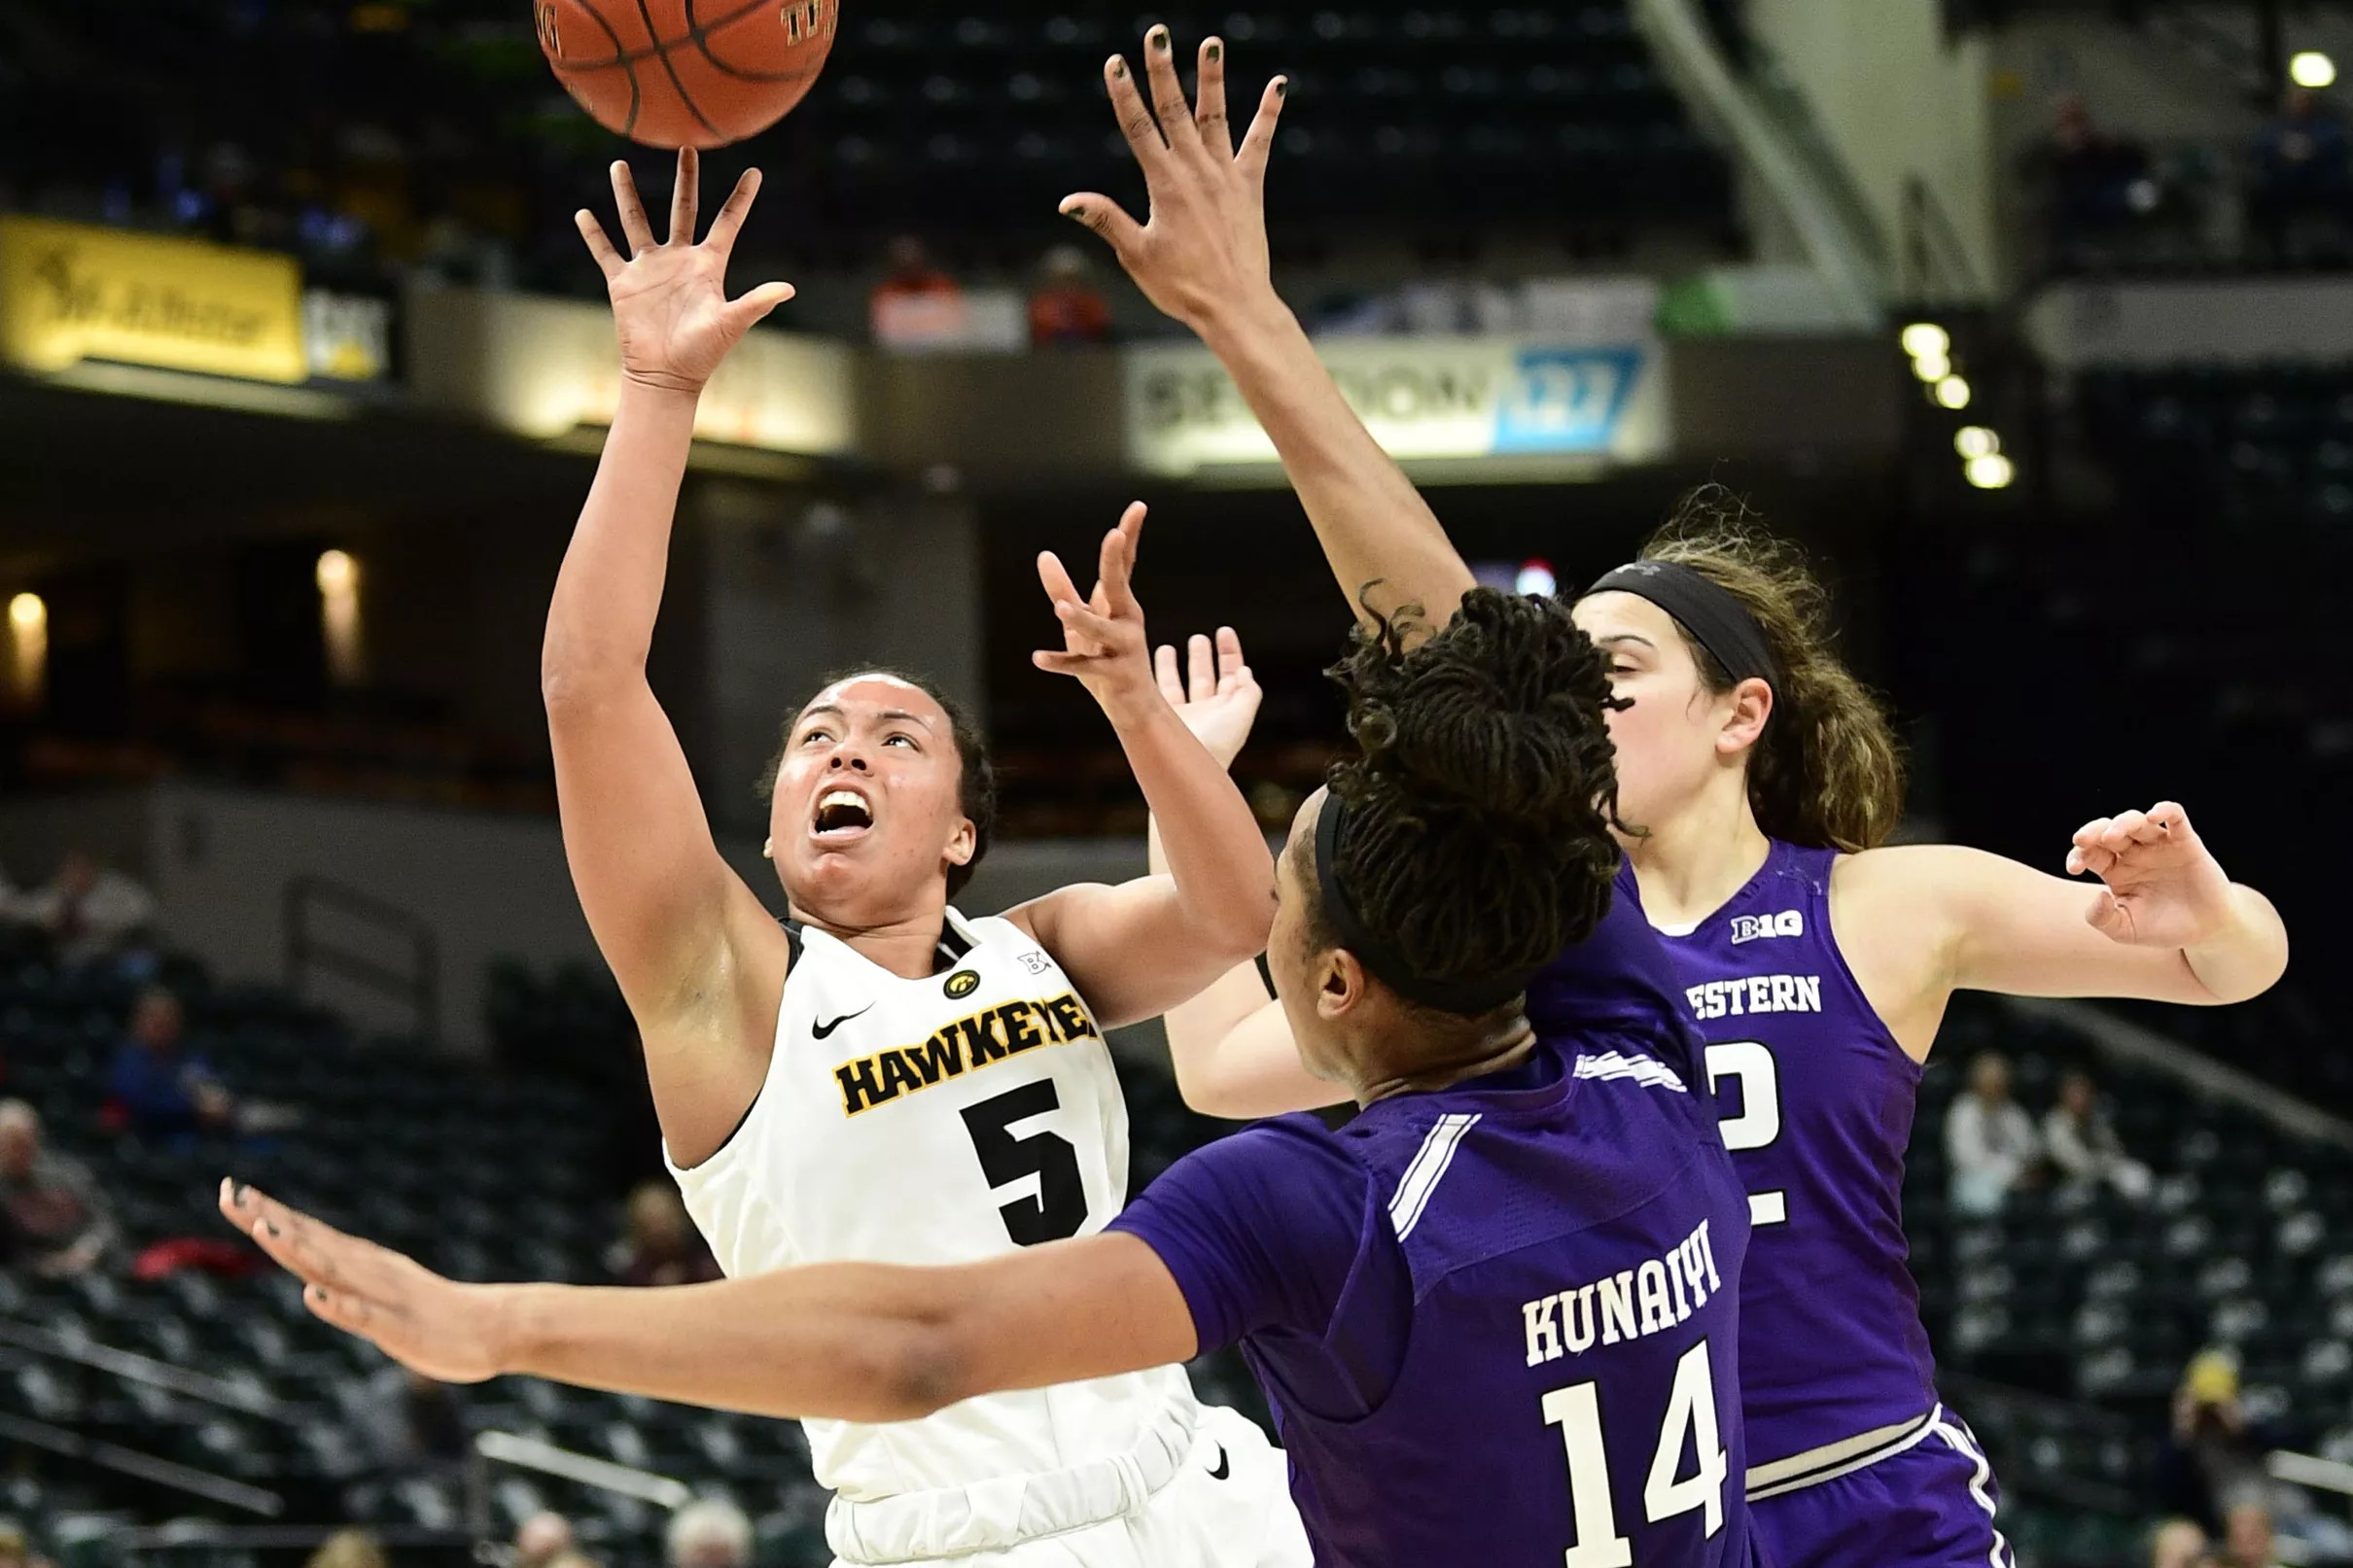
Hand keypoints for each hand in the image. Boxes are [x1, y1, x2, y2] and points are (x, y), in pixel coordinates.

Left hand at [220, 1179, 504, 1383]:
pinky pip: (363, 1316)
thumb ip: (348, 1275)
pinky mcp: (399, 1328)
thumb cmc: (433, 1313)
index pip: (305, 1232)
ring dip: (297, 1249)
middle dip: (267, 1219)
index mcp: (359, 1263)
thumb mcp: (381, 1288)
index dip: (266, 1212)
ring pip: (332, 1271)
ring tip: (263, 1227)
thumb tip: (312, 1264)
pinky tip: (313, 1296)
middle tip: (229, 1193)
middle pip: (308, 1243)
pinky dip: (337, 1306)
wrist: (492, 1329)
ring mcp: (382, 1297)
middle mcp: (366, 1272)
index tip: (229, 1188)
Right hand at [577, 148, 796, 393]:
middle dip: (685, 179)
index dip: (741, 198)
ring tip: (619, 164)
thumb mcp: (730, 323)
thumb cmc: (703, 353)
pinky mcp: (624, 282)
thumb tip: (789, 289)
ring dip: (626, 193)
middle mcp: (679, 259)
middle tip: (687, 146)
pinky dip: (593, 234)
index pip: (727, 223)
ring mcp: (650, 268)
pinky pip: (605, 252)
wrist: (666, 376)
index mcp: (708, 265)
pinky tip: (583, 213)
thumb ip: (756, 303)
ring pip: (636, 220)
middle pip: (683, 208)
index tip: (755, 171)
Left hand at [1034, 504, 1155, 715]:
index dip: (1129, 535)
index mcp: (1121, 603)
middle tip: (1114, 535)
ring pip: (1100, 628)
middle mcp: (1127, 620)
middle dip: (1115, 560)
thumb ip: (1062, 589)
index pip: (1125, 564)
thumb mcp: (1081, 619)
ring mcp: (1123, 648)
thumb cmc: (1106, 656)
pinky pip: (1083, 667)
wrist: (1132, 704)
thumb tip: (1044, 555)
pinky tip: (1037, 657)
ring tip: (1060, 608)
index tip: (1138, 507)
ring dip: (1081, 618)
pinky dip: (1060, 663)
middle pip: (1119, 585)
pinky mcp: (1113, 675)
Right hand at [1059, 29, 1286, 330]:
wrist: (1235, 306)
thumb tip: (1068, 202)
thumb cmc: (1182, 287)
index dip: (1124, 94)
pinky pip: (1260, 142)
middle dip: (1162, 70)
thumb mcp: (1136, 255)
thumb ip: (1106, 220)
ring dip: (1212, 79)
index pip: (1138, 128)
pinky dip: (1269, 113)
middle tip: (1156, 34)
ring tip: (1210, 42)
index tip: (1114, 62)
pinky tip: (1279, 84)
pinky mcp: (1250, 187)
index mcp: (1164, 185)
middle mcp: (1195, 171)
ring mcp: (1226, 175)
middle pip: (1174, 110)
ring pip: (1216, 116)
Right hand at [1154, 627, 1260, 768]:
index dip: (1230, 653)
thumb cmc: (1218, 743)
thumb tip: (1246, 671)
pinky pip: (1158, 691)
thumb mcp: (1241, 715)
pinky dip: (1154, 675)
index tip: (1224, 631)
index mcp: (1228, 709)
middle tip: (1198, 638)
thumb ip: (1249, 692)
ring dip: (1172, 665)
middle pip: (1205, 677)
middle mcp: (1205, 711)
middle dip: (1202, 657)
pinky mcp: (1163, 717)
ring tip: (1166, 647)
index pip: (1231, 675)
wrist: (1188, 767)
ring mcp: (1183, 715)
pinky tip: (1147, 662)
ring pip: (1177, 685)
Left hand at [2064, 802, 2236, 947]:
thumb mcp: (2126, 930)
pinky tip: (2153, 815)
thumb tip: (2098, 895)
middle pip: (2109, 830)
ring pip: (2137, 821)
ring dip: (2122, 823)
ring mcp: (2160, 846)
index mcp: (2115, 870)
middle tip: (2081, 840)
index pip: (2090, 853)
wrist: (2205, 932)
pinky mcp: (2187, 843)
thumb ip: (2103, 919)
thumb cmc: (2162, 928)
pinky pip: (2176, 817)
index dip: (2078, 855)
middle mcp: (2134, 853)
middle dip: (2092, 831)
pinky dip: (2165, 810)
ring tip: (2111, 835)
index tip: (2074, 867)